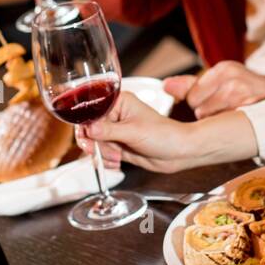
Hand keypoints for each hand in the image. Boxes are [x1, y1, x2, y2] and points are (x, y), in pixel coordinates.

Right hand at [76, 91, 199, 173]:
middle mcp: (115, 115)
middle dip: (93, 142)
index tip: (87, 136)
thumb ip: (108, 131)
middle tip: (96, 150)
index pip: (93, 110)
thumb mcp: (133, 132)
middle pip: (90, 128)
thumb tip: (88, 128)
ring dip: (102, 152)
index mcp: (119, 102)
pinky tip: (117, 161)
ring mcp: (116, 131)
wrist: (178, 153)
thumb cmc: (163, 135)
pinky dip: (106, 160)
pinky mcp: (119, 145)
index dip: (86, 124)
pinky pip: (103, 152)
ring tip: (116, 156)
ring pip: (95, 142)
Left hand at [162, 61, 264, 118]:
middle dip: (208, 112)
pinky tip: (242, 120)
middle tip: (229, 109)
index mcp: (224, 68)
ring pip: (208, 116)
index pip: (192, 95)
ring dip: (218, 120)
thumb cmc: (249, 94)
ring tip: (237, 114)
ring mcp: (243, 91)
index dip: (201, 103)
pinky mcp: (251, 106)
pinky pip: (222, 124)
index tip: (218, 102)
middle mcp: (233, 75)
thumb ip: (191, 85)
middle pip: (198, 107)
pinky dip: (229, 126)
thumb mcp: (221, 83)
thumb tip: (166, 86)